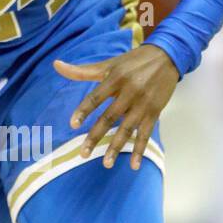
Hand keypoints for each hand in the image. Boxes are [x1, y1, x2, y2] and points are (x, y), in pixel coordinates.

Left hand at [53, 44, 180, 169]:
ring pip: (127, 129)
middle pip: (109, 117)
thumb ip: (82, 70)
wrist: (167, 56)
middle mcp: (129, 92)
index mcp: (115, 79)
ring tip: (106, 164)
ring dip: (116, 147)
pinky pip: (146, 133)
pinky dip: (140, 150)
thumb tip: (55, 65)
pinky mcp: (155, 112)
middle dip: (96, 136)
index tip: (73, 124)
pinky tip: (134, 165)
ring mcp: (143, 103)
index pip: (96, 97)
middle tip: (83, 154)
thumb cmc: (132, 61)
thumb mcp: (108, 64)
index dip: (84, 110)